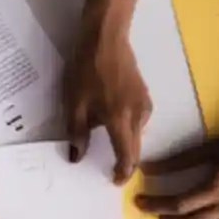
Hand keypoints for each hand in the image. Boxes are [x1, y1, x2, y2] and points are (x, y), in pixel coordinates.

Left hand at [64, 23, 150, 184]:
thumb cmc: (86, 69)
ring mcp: (144, 103)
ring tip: (113, 147)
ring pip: (139, 134)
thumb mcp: (75, 103)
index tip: (114, 180)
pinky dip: (131, 128)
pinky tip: (117, 122)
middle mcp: (137, 115)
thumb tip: (76, 157)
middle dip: (126, 162)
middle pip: (136, 148)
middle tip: (114, 171)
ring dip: (128, 144)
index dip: (122, 171)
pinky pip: (140, 120)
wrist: (105, 38)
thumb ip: (77, 133)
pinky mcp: (144, 93)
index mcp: (120, 120)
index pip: (126, 155)